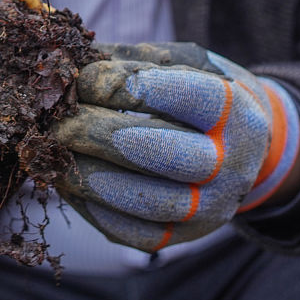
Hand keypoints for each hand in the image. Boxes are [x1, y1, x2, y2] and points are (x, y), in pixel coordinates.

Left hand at [52, 42, 299, 251]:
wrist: (248, 149)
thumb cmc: (202, 94)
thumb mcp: (185, 63)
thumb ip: (136, 62)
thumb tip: (71, 64)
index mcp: (235, 112)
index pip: (183, 97)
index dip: (127, 86)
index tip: (85, 78)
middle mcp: (230, 165)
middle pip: (162, 153)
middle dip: (98, 134)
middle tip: (57, 121)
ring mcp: (209, 208)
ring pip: (143, 200)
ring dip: (87, 175)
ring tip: (52, 151)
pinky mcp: (182, 237)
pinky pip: (131, 231)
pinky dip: (90, 206)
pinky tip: (64, 178)